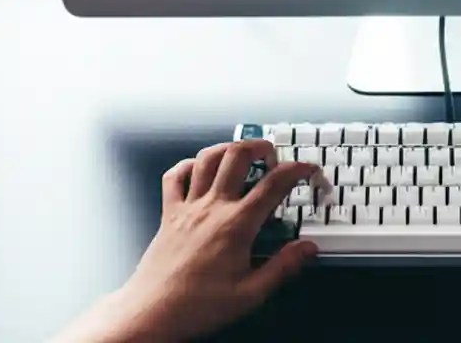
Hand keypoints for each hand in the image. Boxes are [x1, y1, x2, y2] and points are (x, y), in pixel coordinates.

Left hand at [53, 140, 318, 342]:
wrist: (152, 312)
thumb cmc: (197, 306)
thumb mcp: (250, 294)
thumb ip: (283, 267)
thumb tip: (307, 248)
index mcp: (236, 226)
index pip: (274, 184)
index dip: (297, 170)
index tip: (308, 170)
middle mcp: (212, 208)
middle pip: (238, 156)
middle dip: (261, 147)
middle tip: (273, 155)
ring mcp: (188, 207)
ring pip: (207, 158)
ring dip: (228, 148)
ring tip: (242, 153)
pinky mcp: (169, 214)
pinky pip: (175, 176)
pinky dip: (188, 166)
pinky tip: (199, 169)